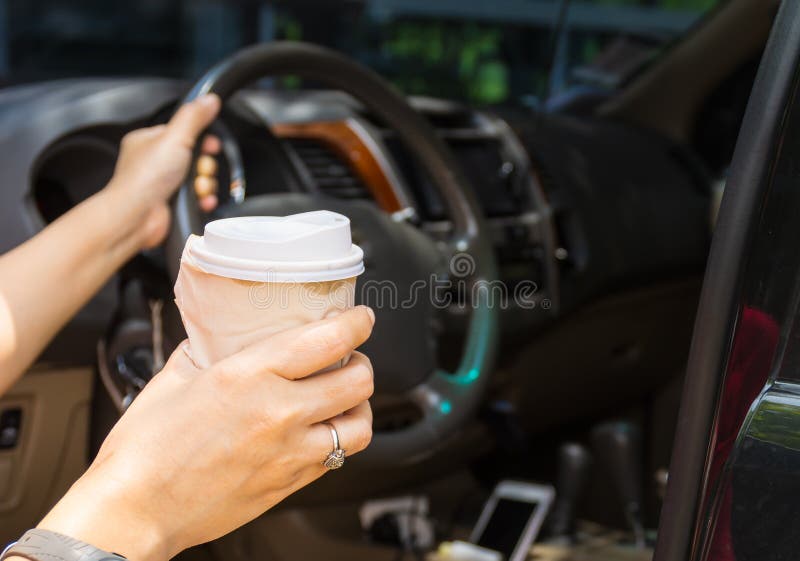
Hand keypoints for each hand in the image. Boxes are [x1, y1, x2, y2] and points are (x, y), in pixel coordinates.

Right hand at [37, 306, 375, 560]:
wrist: (136, 510)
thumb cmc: (146, 449)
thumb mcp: (176, 377)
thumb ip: (209, 350)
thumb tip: (224, 335)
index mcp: (249, 376)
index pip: (329, 340)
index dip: (356, 324)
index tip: (360, 318)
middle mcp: (278, 413)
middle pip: (359, 381)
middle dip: (361, 362)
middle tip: (349, 357)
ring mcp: (289, 453)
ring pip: (360, 425)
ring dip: (359, 406)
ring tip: (344, 398)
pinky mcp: (290, 484)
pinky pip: (337, 458)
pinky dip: (338, 439)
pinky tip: (320, 431)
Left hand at [106, 94, 221, 248]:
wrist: (137, 217)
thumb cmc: (144, 179)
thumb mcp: (174, 138)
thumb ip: (194, 117)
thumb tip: (209, 100)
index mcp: (149, 141)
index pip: (183, 132)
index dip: (201, 139)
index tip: (211, 144)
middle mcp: (154, 162)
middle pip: (195, 156)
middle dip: (205, 165)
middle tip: (201, 168)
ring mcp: (163, 184)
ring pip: (198, 178)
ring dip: (205, 183)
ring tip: (198, 187)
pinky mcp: (172, 204)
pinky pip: (197, 197)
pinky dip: (203, 199)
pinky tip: (201, 200)